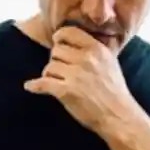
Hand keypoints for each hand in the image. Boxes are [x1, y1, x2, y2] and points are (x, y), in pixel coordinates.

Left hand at [23, 26, 140, 136]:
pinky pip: (42, 83)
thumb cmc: (115, 93)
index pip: (68, 32)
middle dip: (56, 61)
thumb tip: (74, 42)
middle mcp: (86, 59)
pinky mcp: (66, 92)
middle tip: (62, 72)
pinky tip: (30, 87)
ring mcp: (76, 75)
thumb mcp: (110, 63)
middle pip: (56, 51)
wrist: (119, 117)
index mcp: (96, 49)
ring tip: (58, 83)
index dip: (60, 38)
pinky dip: (34, 86)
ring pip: (49, 67)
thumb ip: (94, 50)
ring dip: (50, 75)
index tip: (58, 44)